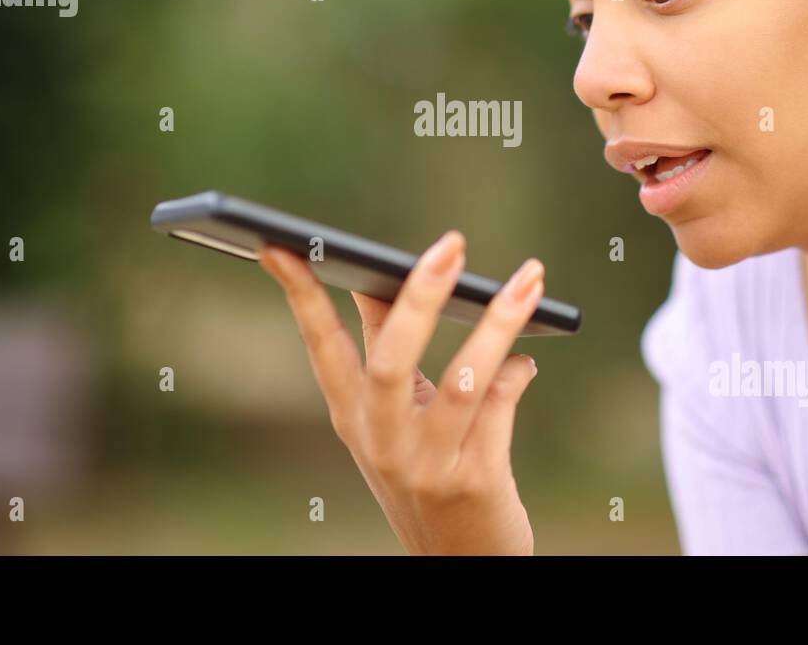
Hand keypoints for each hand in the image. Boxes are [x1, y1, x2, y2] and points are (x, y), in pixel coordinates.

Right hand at [258, 230, 542, 554]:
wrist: (462, 562)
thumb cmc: (429, 471)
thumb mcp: (394, 420)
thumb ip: (390, 351)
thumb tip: (380, 275)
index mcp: (353, 418)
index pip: (321, 346)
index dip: (301, 296)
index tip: (280, 245)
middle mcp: (382, 443)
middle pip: (391, 362)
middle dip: (420, 299)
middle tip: (451, 245)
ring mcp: (427, 467)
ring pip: (461, 384)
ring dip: (497, 325)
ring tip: (527, 281)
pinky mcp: (475, 482)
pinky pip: (499, 409)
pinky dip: (516, 373)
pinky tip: (525, 358)